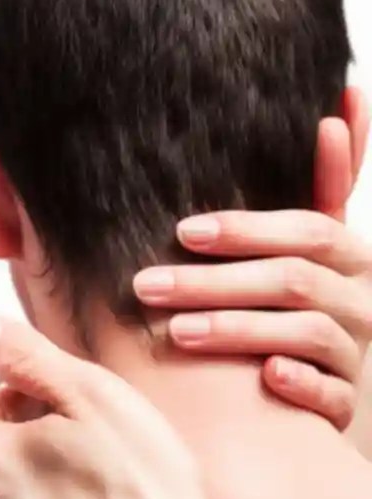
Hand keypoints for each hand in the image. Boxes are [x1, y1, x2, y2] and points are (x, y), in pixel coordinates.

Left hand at [0, 317, 275, 498]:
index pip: (1, 399)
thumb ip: (26, 358)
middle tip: (106, 456)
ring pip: (22, 483)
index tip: (92, 420)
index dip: (52, 400)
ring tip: (108, 494)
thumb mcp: (92, 400)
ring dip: (58, 478)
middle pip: (8, 442)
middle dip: (51, 439)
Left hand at [134, 209, 371, 430]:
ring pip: (308, 331)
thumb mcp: (280, 244)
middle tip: (147, 285)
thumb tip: (339, 98)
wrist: (279, 395)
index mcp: (339, 253)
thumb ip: (299, 186)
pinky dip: (301, 382)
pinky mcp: (342, 400)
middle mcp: (356, 297)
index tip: (190, 226)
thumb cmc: (263, 303)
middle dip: (215, 280)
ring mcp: (353, 350)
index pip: (308, 225)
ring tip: (178, 333)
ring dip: (239, 329)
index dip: (254, 223)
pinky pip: (332, 393)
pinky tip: (267, 375)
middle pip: (294, 278)